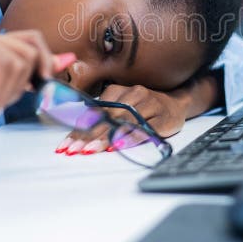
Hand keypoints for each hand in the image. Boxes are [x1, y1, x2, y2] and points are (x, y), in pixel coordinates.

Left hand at [55, 84, 187, 154]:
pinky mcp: (162, 118)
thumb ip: (102, 116)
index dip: (79, 129)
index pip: (94, 112)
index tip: (66, 145)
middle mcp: (133, 94)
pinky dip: (130, 138)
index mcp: (118, 91)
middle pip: (107, 117)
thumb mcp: (121, 106)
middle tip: (75, 150)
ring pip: (123, 122)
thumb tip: (76, 133)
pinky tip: (118, 146)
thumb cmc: (144, 108)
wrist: (176, 103)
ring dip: (105, 137)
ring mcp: (148, 105)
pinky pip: (143, 129)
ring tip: (90, 150)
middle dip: (88, 136)